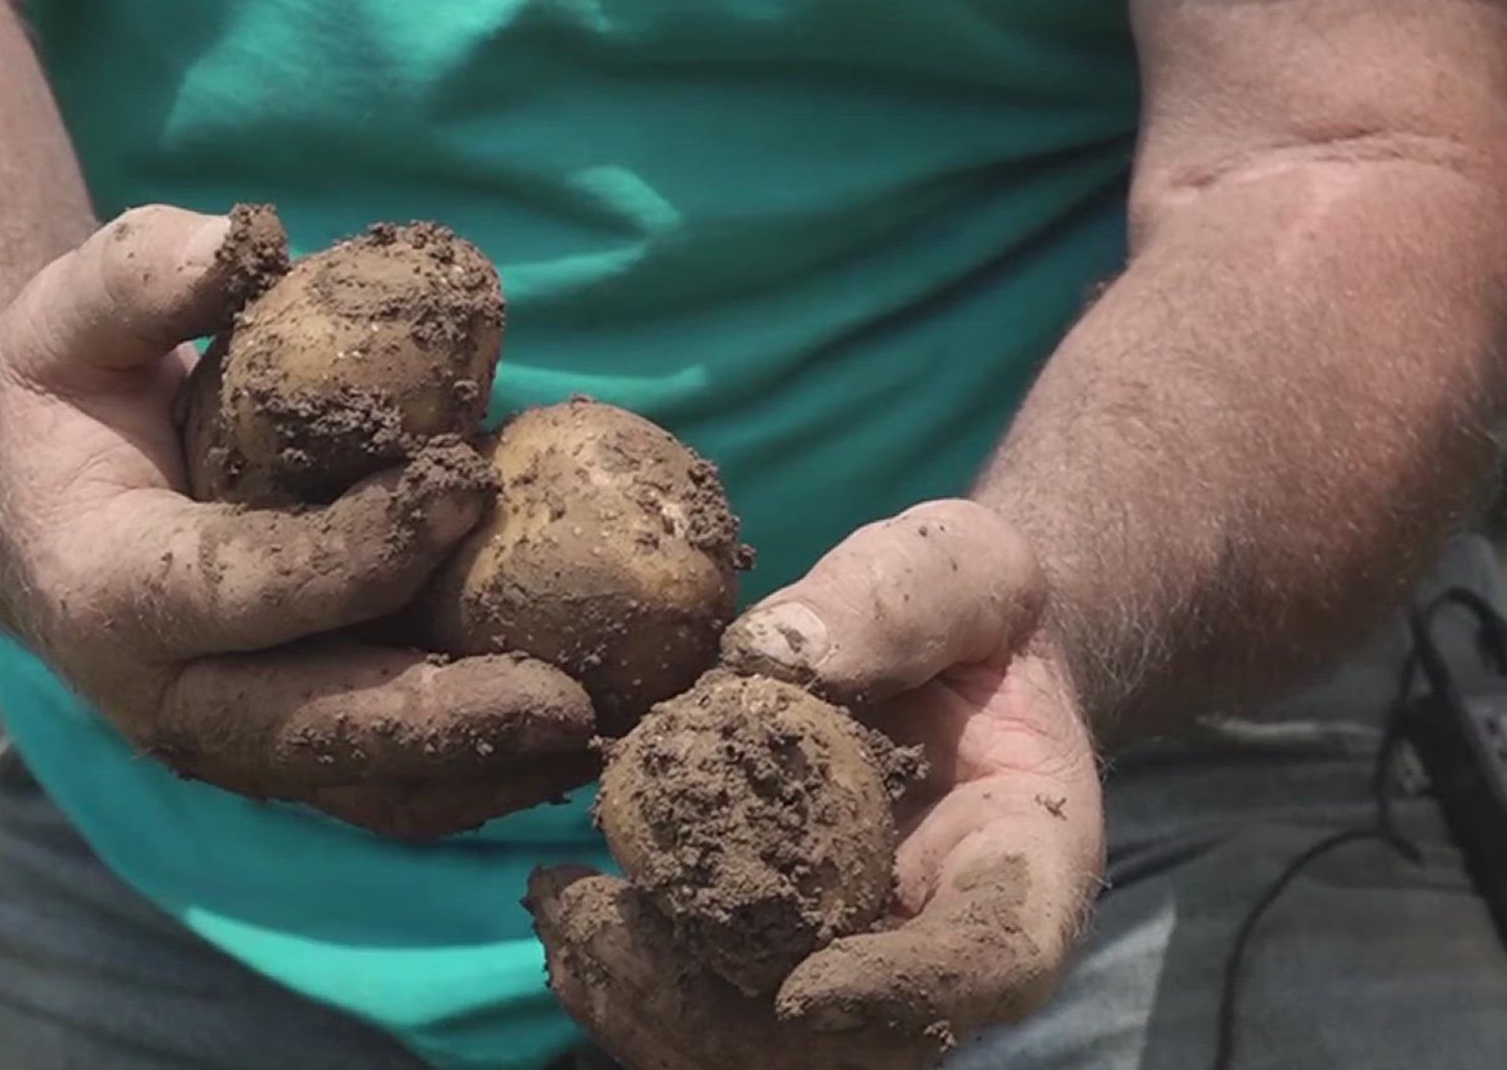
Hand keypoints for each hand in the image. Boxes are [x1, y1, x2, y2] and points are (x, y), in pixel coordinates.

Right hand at [0, 205, 595, 837]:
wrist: (16, 502)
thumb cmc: (58, 395)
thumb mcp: (68, 315)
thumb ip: (145, 275)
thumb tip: (251, 239)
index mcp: (104, 586)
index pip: (236, 588)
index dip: (351, 553)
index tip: (465, 483)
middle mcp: (160, 691)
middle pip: (306, 733)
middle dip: (440, 722)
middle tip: (570, 697)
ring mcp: (223, 734)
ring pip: (354, 787)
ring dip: (478, 773)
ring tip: (595, 735)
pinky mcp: (280, 744)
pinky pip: (379, 784)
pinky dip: (471, 773)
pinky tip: (563, 740)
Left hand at [527, 500, 1101, 1067]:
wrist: (944, 644)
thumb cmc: (969, 604)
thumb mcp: (959, 564)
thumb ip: (896, 600)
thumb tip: (775, 652)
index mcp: (1023, 854)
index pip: (994, 963)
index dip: (906, 996)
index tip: (803, 990)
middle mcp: (942, 933)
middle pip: (860, 1045)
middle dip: (726, 1019)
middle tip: (602, 928)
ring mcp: (859, 953)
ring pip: (768, 1046)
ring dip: (655, 1008)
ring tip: (563, 913)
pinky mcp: (781, 942)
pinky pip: (709, 1003)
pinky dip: (630, 978)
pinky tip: (564, 909)